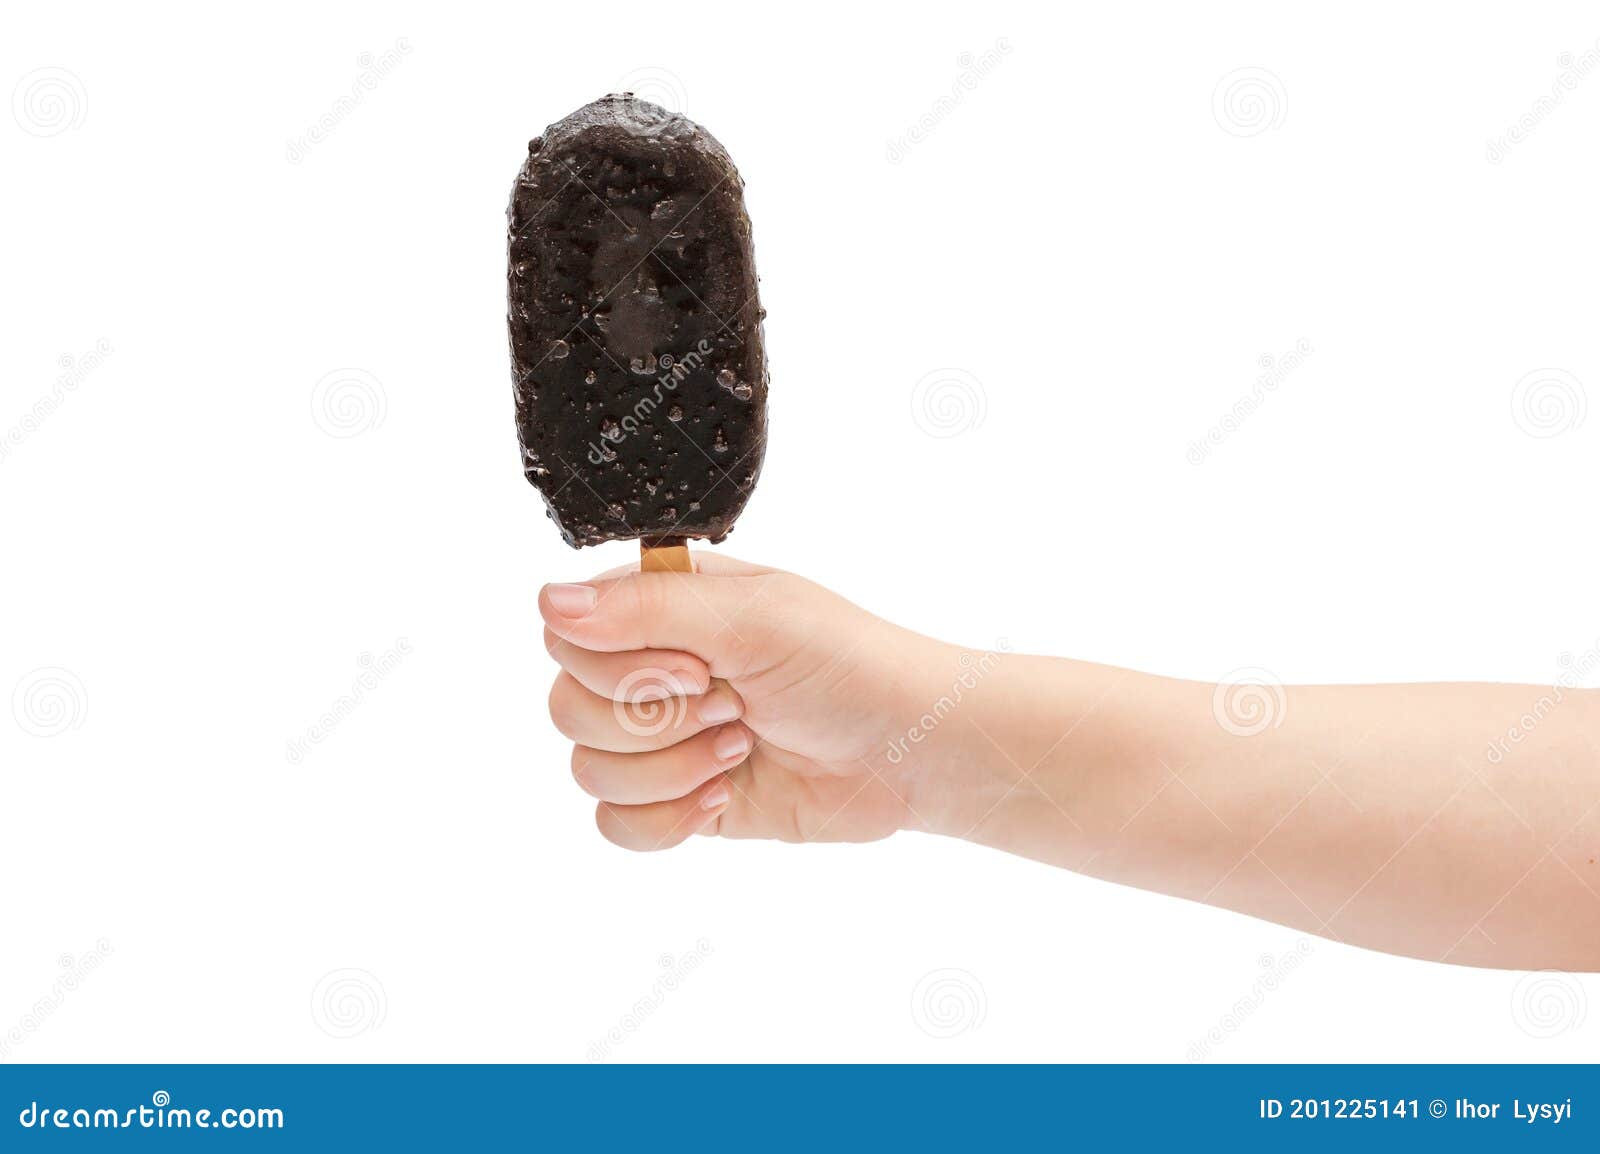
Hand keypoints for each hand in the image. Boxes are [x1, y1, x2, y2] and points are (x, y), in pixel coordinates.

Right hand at [538, 553, 973, 849]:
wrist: (908, 752)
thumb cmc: (845, 665)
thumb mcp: (753, 618)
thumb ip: (647, 609)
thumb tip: (549, 601)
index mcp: (662, 607)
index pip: (567, 634)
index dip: (620, 664)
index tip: (696, 665)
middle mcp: (650, 669)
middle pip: (567, 707)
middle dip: (655, 721)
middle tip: (732, 706)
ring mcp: (660, 740)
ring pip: (588, 770)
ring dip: (672, 769)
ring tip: (742, 746)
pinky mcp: (677, 800)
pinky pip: (615, 825)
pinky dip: (666, 820)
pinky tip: (723, 796)